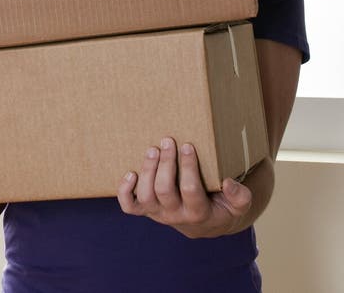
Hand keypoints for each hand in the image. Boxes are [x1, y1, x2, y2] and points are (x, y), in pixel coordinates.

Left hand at [117, 137, 251, 238]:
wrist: (206, 224)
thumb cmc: (222, 206)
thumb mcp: (239, 204)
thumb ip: (240, 196)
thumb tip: (228, 182)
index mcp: (199, 213)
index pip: (191, 190)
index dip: (188, 167)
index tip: (188, 145)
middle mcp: (176, 216)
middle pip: (164, 191)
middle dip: (165, 164)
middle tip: (168, 141)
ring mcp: (159, 214)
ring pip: (146, 196)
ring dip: (147, 170)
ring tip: (153, 149)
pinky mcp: (146, 210)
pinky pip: (129, 206)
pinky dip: (125, 190)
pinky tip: (130, 172)